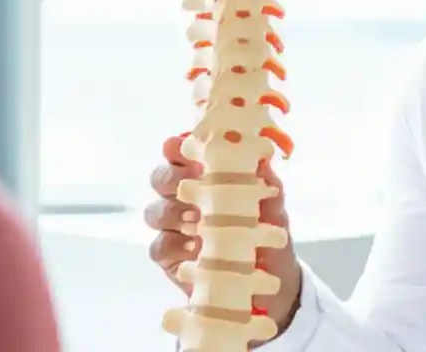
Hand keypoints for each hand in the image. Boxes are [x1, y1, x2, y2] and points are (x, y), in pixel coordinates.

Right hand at [147, 135, 303, 334]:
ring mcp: (173, 227)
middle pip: (159, 179)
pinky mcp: (170, 257)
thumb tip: (261, 159)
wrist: (270, 276)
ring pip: (153, 212)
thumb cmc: (266, 229)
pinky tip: (193, 247)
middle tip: (189, 184)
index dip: (176, 148)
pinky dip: (172, 244)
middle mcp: (183, 197)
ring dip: (170, 213)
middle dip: (169, 178)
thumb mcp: (271, 204)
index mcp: (205, 175)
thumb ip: (264, 182)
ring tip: (195, 220)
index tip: (181, 147)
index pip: (180, 153)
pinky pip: (157, 246)